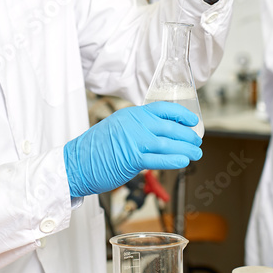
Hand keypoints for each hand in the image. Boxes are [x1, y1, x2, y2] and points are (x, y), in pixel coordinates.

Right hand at [63, 103, 201, 197]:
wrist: (75, 163)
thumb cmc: (94, 150)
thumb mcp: (117, 129)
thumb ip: (137, 129)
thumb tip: (158, 135)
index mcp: (131, 115)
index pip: (162, 109)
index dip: (180, 115)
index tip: (192, 121)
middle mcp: (134, 124)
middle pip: (169, 127)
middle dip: (187, 135)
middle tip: (196, 141)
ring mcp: (134, 140)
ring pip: (168, 143)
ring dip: (185, 149)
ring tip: (196, 153)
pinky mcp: (132, 158)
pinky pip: (159, 159)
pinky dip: (174, 160)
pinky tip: (183, 162)